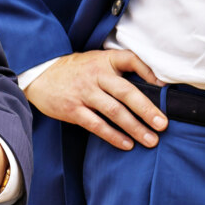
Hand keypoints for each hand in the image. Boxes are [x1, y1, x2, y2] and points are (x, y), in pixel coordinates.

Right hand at [24, 49, 166, 151]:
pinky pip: (96, 125)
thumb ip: (119, 68)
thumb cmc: (77, 69)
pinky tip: (127, 144)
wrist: (40, 74)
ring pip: (113, 111)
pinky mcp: (73, 110)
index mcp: (104, 60)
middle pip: (126, 92)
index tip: (164, 87)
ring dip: (134, 127)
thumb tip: (152, 84)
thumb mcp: (97, 60)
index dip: (148, 71)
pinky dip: (113, 136)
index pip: (130, 59)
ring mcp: (84, 93)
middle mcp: (96, 76)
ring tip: (150, 140)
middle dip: (147, 110)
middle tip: (163, 124)